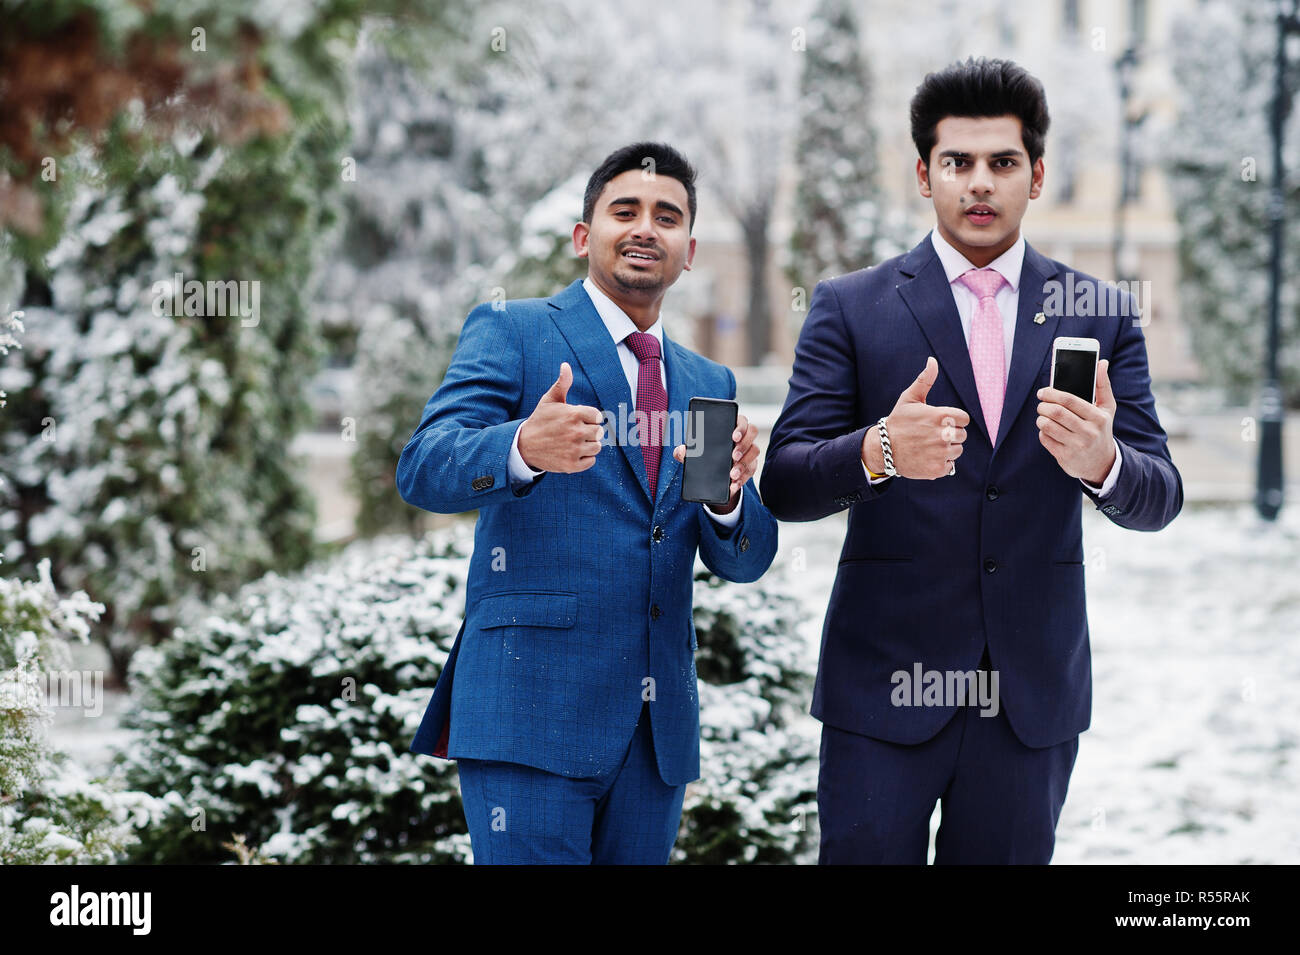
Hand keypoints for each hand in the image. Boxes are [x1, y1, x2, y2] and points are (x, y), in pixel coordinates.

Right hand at [516, 363, 603, 472]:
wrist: (523, 445)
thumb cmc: (540, 420)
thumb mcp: (549, 400)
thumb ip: (562, 383)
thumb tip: (566, 365)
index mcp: (573, 414)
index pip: (597, 416)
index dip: (588, 418)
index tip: (577, 419)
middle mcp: (576, 432)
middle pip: (599, 432)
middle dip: (589, 431)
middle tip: (574, 432)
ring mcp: (574, 450)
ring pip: (597, 447)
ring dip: (588, 445)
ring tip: (573, 442)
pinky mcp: (571, 465)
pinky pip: (591, 461)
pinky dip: (584, 458)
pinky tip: (572, 453)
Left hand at [672, 411, 758, 514]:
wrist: (712, 473)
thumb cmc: (705, 454)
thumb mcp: (695, 452)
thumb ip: (685, 451)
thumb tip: (681, 450)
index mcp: (730, 427)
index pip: (741, 420)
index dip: (740, 427)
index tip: (733, 437)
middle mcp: (743, 436)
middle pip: (752, 433)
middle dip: (744, 445)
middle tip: (733, 456)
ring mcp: (749, 450)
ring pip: (754, 451)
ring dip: (744, 464)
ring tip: (732, 474)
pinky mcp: (751, 465)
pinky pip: (751, 470)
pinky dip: (743, 478)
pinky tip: (734, 484)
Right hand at [864, 356, 968, 479]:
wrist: (883, 449)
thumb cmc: (898, 422)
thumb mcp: (909, 399)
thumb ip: (925, 380)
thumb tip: (932, 360)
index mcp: (941, 416)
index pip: (964, 419)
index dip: (953, 420)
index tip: (939, 422)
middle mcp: (944, 435)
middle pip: (962, 436)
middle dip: (950, 435)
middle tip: (931, 436)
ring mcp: (941, 453)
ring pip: (957, 451)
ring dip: (946, 450)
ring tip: (928, 447)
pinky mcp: (938, 469)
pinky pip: (950, 466)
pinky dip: (940, 464)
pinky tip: (926, 457)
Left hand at [1036, 358, 1116, 483]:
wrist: (1102, 463)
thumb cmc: (1101, 429)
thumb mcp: (1107, 409)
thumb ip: (1103, 385)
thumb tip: (1102, 362)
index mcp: (1098, 418)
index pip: (1070, 400)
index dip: (1051, 393)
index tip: (1043, 392)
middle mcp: (1088, 432)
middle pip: (1056, 413)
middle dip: (1043, 405)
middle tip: (1041, 404)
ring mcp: (1076, 446)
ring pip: (1047, 426)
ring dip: (1041, 418)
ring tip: (1044, 416)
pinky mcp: (1065, 457)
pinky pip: (1045, 439)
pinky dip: (1042, 432)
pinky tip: (1049, 431)